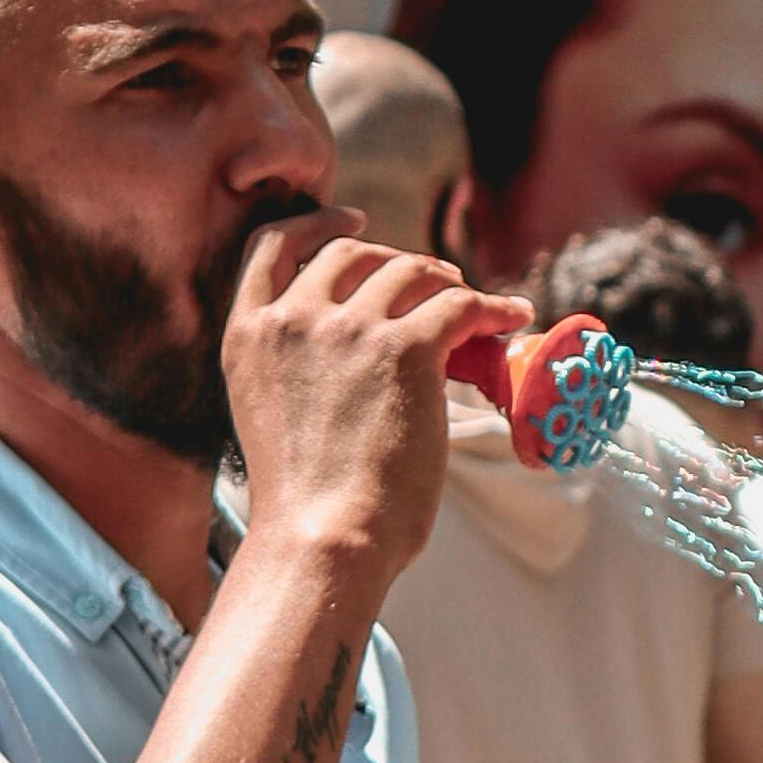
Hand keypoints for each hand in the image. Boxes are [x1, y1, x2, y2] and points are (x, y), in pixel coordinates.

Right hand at [218, 225, 475, 586]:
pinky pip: (461, 306)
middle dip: (394, 259)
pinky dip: (494, 307)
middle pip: (350, 253)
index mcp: (249, 336)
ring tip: (473, 305)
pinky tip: (513, 318)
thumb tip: (353, 359)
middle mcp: (293, 320)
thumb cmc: (305, 507)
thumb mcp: (271, 416)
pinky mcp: (405, 348)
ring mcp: (348, 328)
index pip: (273, 246)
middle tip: (431, 281)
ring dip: (446, 280)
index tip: (351, 222)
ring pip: (410, 271)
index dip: (317, 224)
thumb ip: (296, 371)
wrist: (323, 540)